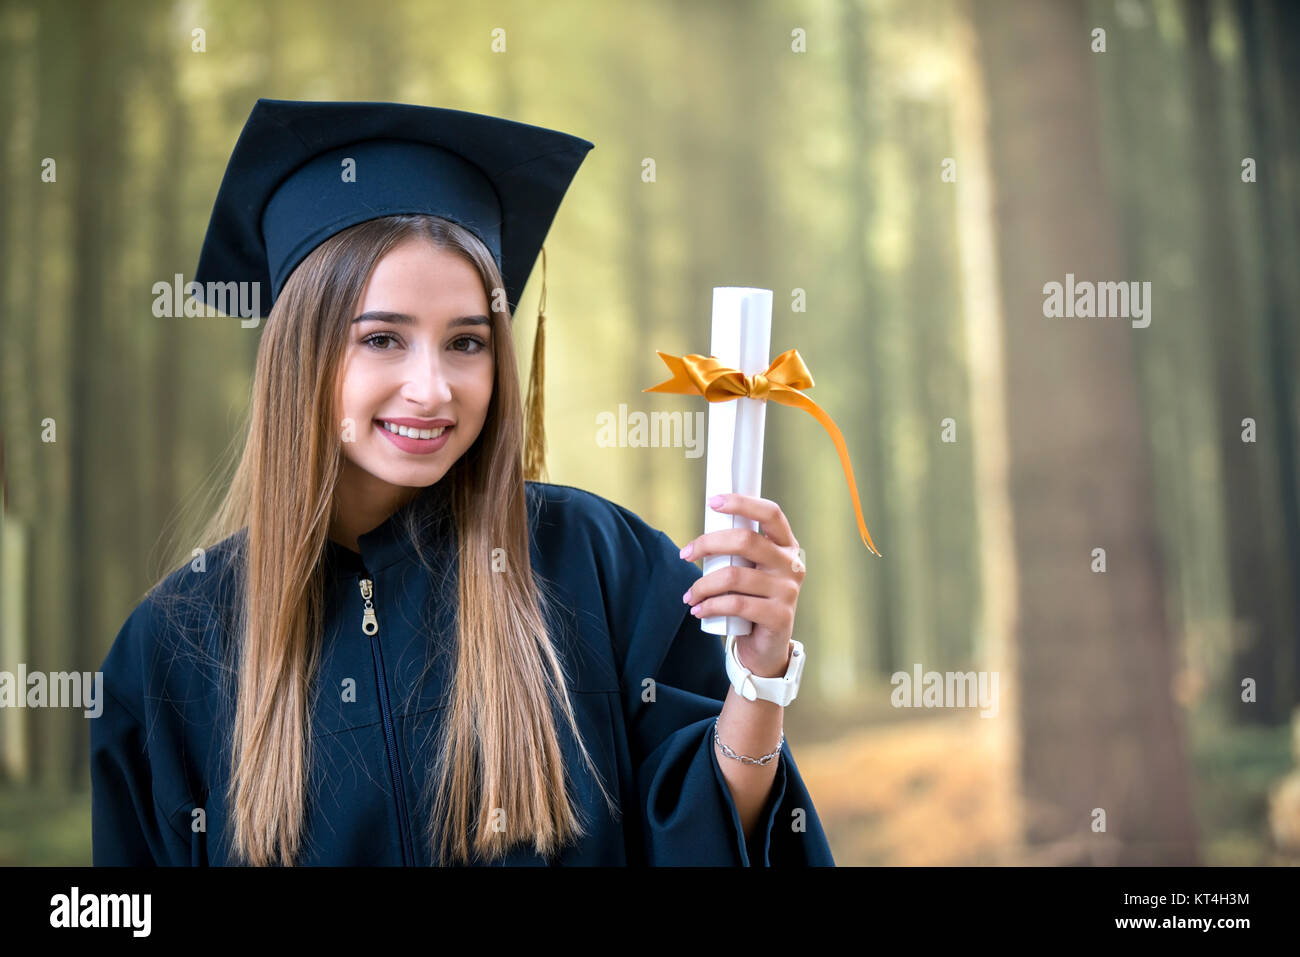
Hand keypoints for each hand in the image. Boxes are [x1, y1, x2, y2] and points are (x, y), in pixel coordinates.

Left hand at [679, 493, 804, 677]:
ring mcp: (788, 590)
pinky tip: (698, 610)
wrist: (766, 647)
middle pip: (745, 541)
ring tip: (689, 595)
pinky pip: (736, 604)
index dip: (742, 503)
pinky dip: (710, 606)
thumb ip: (737, 552)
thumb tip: (701, 537)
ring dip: (702, 585)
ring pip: (734, 575)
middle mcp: (792, 564)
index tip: (713, 502)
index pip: (770, 514)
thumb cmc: (751, 600)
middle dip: (707, 544)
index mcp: (786, 546)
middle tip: (685, 554)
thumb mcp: (749, 570)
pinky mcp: (780, 616)